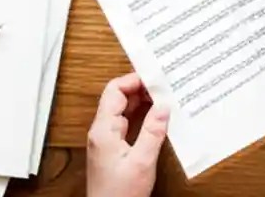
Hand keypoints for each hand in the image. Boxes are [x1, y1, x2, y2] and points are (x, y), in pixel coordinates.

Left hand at [87, 72, 169, 196]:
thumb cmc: (119, 195)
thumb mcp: (142, 162)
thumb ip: (153, 132)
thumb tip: (163, 106)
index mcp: (103, 130)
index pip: (114, 91)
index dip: (134, 80)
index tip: (154, 78)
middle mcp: (102, 132)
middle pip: (118, 98)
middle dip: (141, 89)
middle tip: (163, 86)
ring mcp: (106, 141)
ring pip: (123, 111)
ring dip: (142, 103)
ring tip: (163, 99)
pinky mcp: (113, 150)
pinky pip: (126, 124)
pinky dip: (141, 117)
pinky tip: (156, 119)